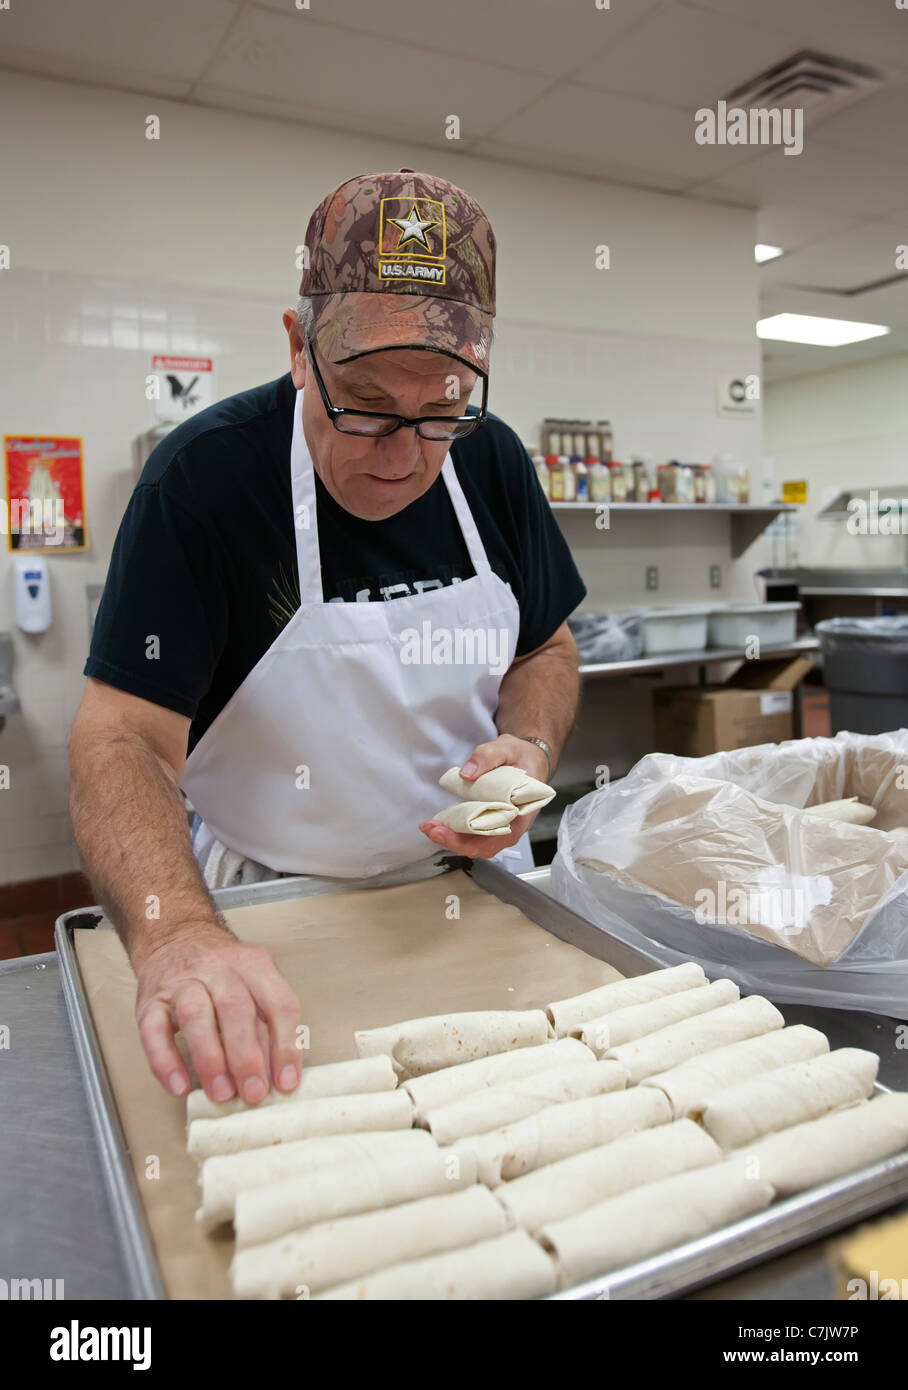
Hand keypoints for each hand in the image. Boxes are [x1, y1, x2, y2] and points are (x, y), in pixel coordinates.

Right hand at [134, 926, 302, 1102]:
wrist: (174, 936)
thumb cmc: (221, 973)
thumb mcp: (253, 984)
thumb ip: (265, 1025)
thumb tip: (278, 1076)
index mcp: (254, 965)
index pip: (279, 1003)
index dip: (286, 1045)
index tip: (286, 1083)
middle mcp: (219, 969)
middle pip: (236, 1009)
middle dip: (247, 1056)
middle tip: (254, 1094)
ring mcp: (182, 983)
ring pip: (196, 1016)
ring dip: (211, 1059)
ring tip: (222, 1094)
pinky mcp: (151, 1001)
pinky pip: (154, 1032)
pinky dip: (166, 1062)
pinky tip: (179, 1086)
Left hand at [419, 734, 548, 860]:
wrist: (529, 759)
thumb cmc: (523, 757)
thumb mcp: (507, 748)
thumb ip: (488, 756)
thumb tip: (467, 773)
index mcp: (524, 809)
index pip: (500, 834)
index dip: (474, 838)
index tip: (449, 831)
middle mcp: (514, 823)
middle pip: (485, 845)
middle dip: (455, 842)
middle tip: (432, 829)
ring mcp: (502, 825)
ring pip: (478, 843)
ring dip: (453, 839)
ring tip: (430, 827)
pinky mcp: (491, 822)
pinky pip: (474, 835)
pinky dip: (456, 833)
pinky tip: (439, 824)